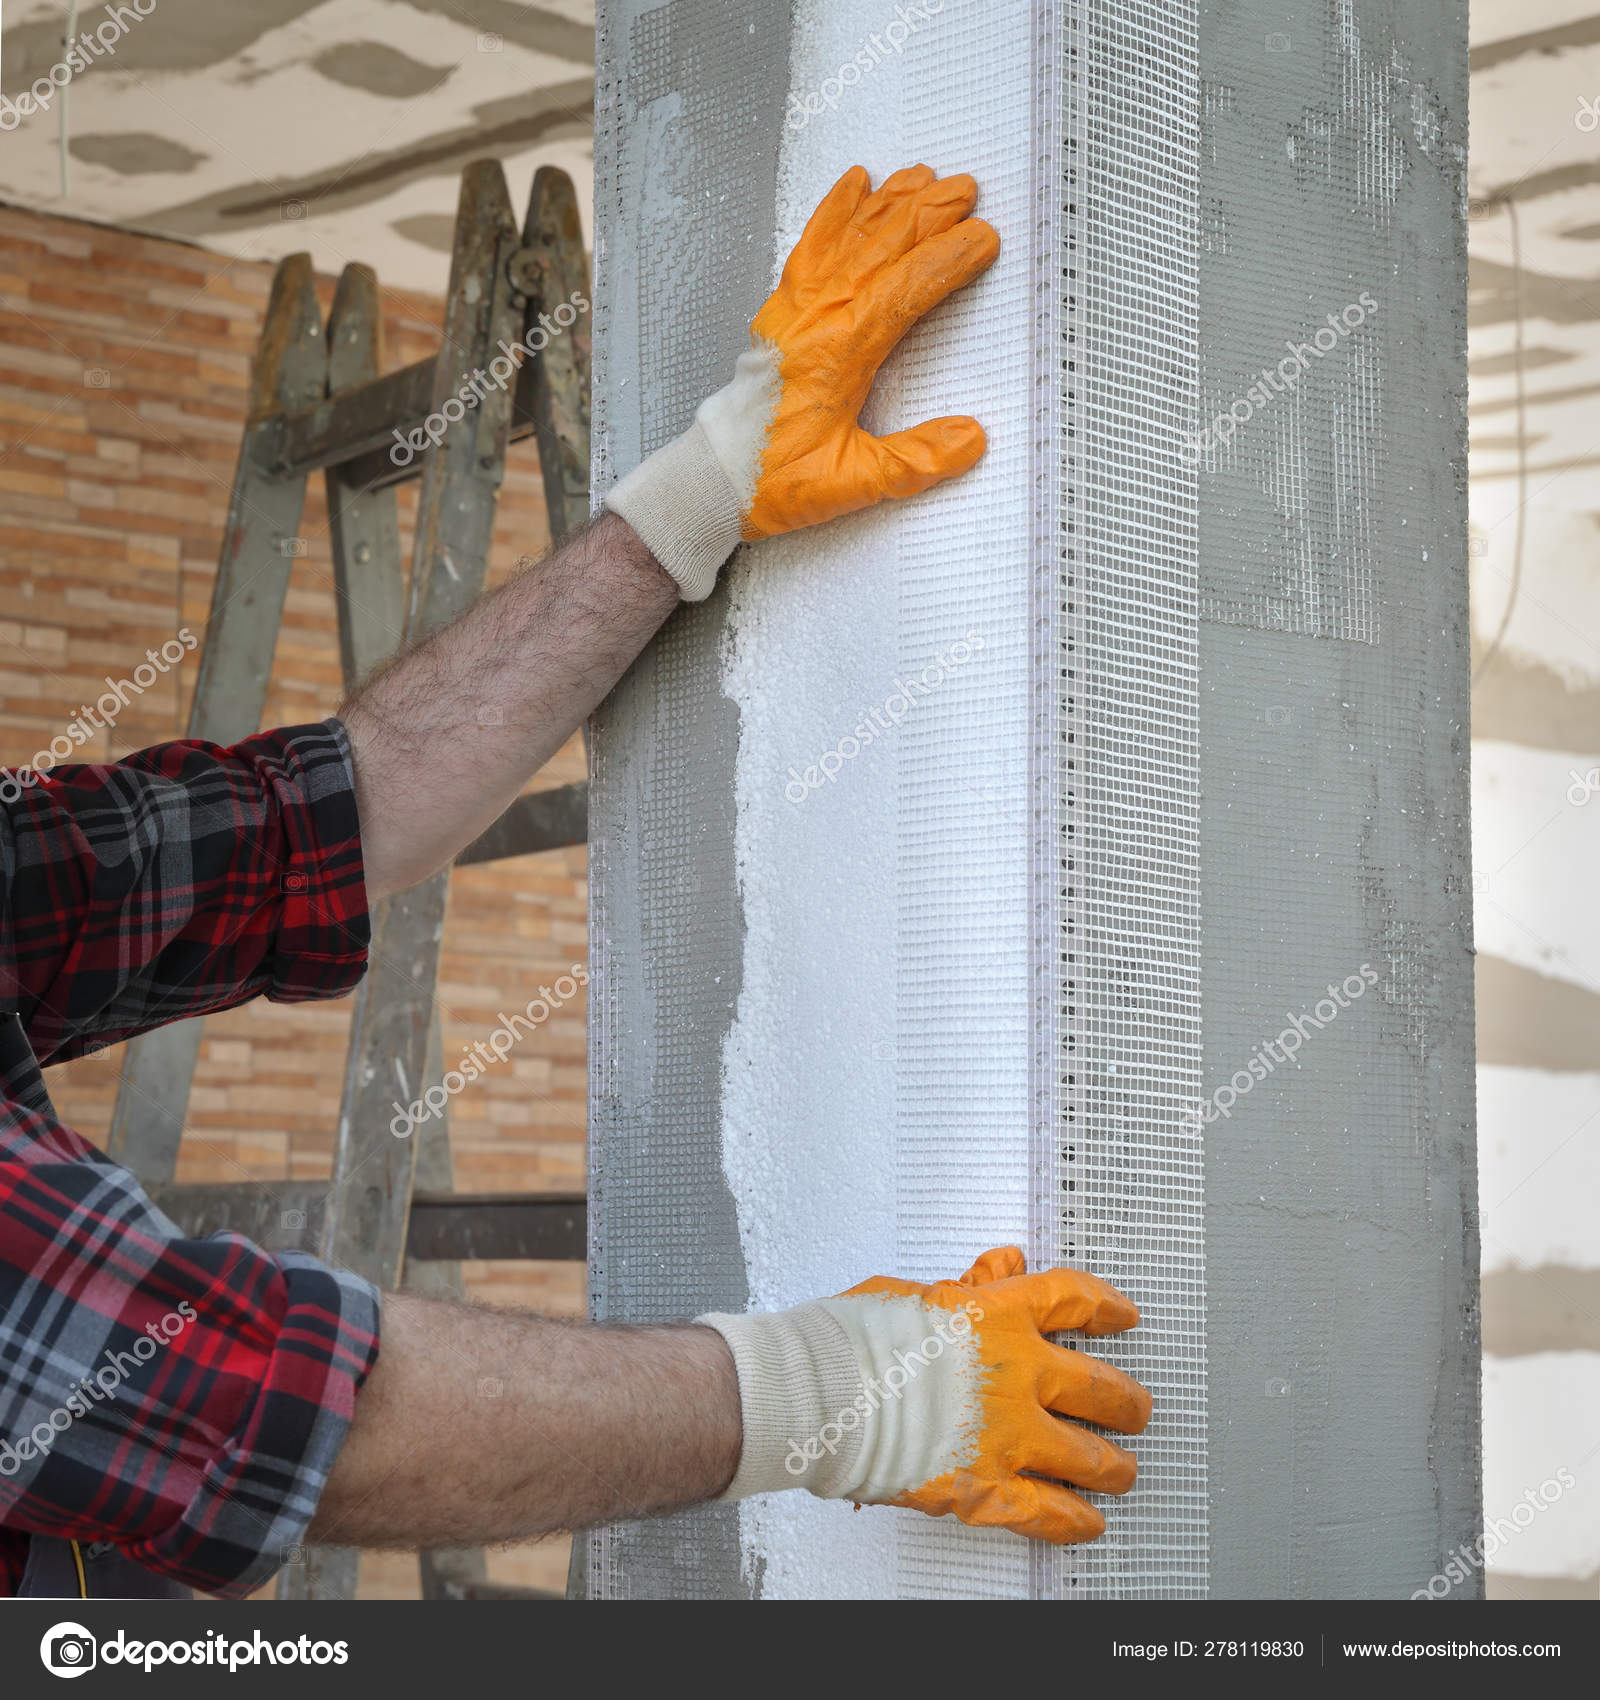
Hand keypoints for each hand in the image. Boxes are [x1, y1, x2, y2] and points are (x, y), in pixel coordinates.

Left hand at [605, 164, 999, 599]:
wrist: (712, 478)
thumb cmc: (773, 480)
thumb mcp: (850, 485)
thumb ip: (911, 461)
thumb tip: (969, 438)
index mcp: (838, 353)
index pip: (903, 290)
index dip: (946, 261)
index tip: (982, 239)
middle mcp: (815, 318)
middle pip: (879, 248)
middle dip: (926, 214)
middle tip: (966, 190)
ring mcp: (794, 308)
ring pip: (848, 238)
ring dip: (888, 204)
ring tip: (924, 176)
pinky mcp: (781, 311)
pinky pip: (810, 246)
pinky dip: (834, 211)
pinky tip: (855, 185)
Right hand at [700, 1246, 1151, 1543]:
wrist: (821, 1393)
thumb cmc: (853, 1338)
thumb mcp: (915, 1291)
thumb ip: (970, 1284)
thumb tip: (1001, 1266)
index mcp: (1000, 1314)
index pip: (1075, 1301)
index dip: (1108, 1308)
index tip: (1124, 1316)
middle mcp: (1017, 1373)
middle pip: (1100, 1388)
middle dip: (1126, 1402)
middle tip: (1135, 1409)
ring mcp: (1008, 1435)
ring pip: (1090, 1458)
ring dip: (1112, 1466)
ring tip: (1121, 1471)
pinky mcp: (987, 1488)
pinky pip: (1050, 1512)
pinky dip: (1075, 1520)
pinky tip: (1088, 1522)